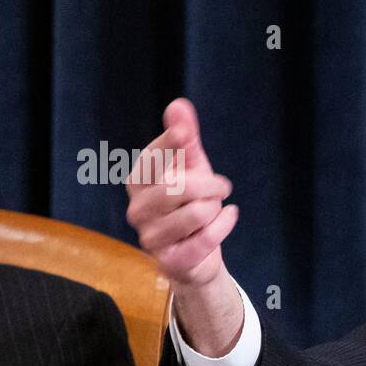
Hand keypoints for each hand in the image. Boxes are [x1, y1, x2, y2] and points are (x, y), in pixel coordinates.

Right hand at [126, 98, 238, 288]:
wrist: (198, 252)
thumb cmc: (191, 202)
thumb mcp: (191, 166)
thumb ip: (184, 137)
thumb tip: (179, 104)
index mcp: (138, 181)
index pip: (150, 158)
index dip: (168, 144)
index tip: (184, 133)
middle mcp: (137, 209)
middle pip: (178, 187)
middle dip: (210, 184)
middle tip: (222, 186)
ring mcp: (150, 237)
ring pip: (196, 214)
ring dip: (215, 208)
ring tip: (215, 208)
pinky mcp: (170, 260)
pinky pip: (205, 239)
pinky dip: (224, 225)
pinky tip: (227, 217)